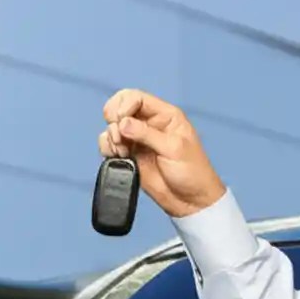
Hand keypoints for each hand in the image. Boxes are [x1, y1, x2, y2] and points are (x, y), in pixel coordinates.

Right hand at [99, 89, 226, 218]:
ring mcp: (137, 139)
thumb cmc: (192, 171)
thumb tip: (122, 123)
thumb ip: (147, 134)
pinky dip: (107, 148)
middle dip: (113, 119)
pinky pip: (109, 144)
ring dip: (111, 137)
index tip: (121, 121)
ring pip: (112, 127)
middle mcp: (149, 124)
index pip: (136, 97)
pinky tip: (119, 157)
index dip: (124, 105)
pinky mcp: (129, 155)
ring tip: (122, 151)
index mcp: (165, 115)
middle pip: (120, 107)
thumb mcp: (173, 148)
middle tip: (119, 135)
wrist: (189, 200)